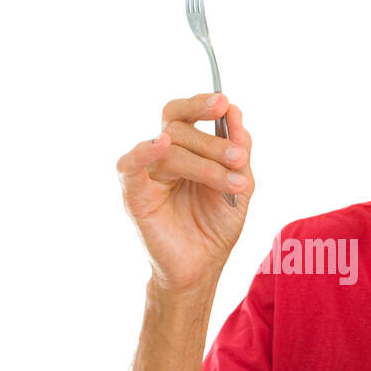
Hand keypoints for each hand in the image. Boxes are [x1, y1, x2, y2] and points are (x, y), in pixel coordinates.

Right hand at [116, 93, 253, 290]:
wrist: (203, 266)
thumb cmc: (216, 226)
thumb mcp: (241, 183)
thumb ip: (239, 148)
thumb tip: (234, 111)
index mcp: (186, 149)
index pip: (186, 115)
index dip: (202, 104)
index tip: (223, 103)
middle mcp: (163, 157)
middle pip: (179, 128)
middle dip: (212, 142)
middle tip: (238, 158)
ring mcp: (148, 175)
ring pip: (169, 149)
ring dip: (205, 164)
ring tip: (233, 184)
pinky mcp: (134, 195)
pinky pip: (129, 166)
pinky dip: (142, 152)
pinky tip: (159, 144)